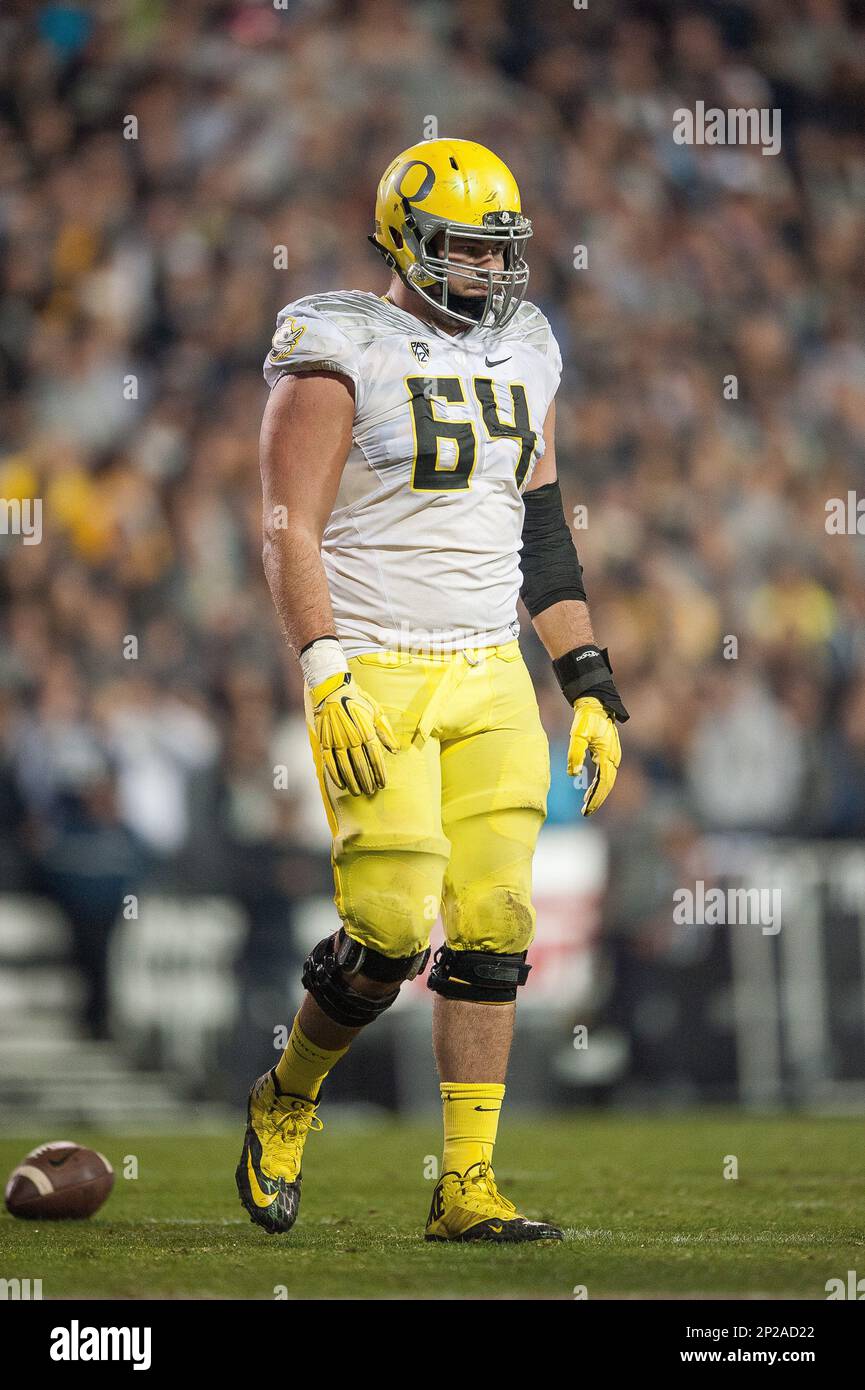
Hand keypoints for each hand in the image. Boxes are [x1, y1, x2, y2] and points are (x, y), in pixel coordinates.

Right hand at [310, 672, 399, 794]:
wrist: (332, 689)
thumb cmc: (357, 700)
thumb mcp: (376, 711)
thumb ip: (386, 732)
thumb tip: (395, 750)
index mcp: (367, 731)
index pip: (375, 757)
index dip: (379, 773)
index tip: (382, 784)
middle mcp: (353, 738)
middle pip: (361, 765)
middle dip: (367, 781)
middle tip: (371, 792)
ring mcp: (337, 740)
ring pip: (346, 767)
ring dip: (353, 781)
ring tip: (358, 792)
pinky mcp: (325, 741)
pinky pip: (330, 762)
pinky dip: (336, 774)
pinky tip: (341, 784)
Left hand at [567, 696, 621, 815]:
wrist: (596, 704)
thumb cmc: (586, 719)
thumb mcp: (578, 734)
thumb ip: (575, 753)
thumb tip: (573, 774)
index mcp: (608, 755)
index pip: (603, 782)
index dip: (596, 797)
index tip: (587, 809)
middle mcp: (613, 758)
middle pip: (607, 784)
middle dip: (597, 799)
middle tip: (586, 812)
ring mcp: (613, 756)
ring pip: (607, 780)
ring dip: (598, 793)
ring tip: (586, 805)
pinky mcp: (609, 754)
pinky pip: (605, 774)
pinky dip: (598, 784)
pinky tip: (590, 790)